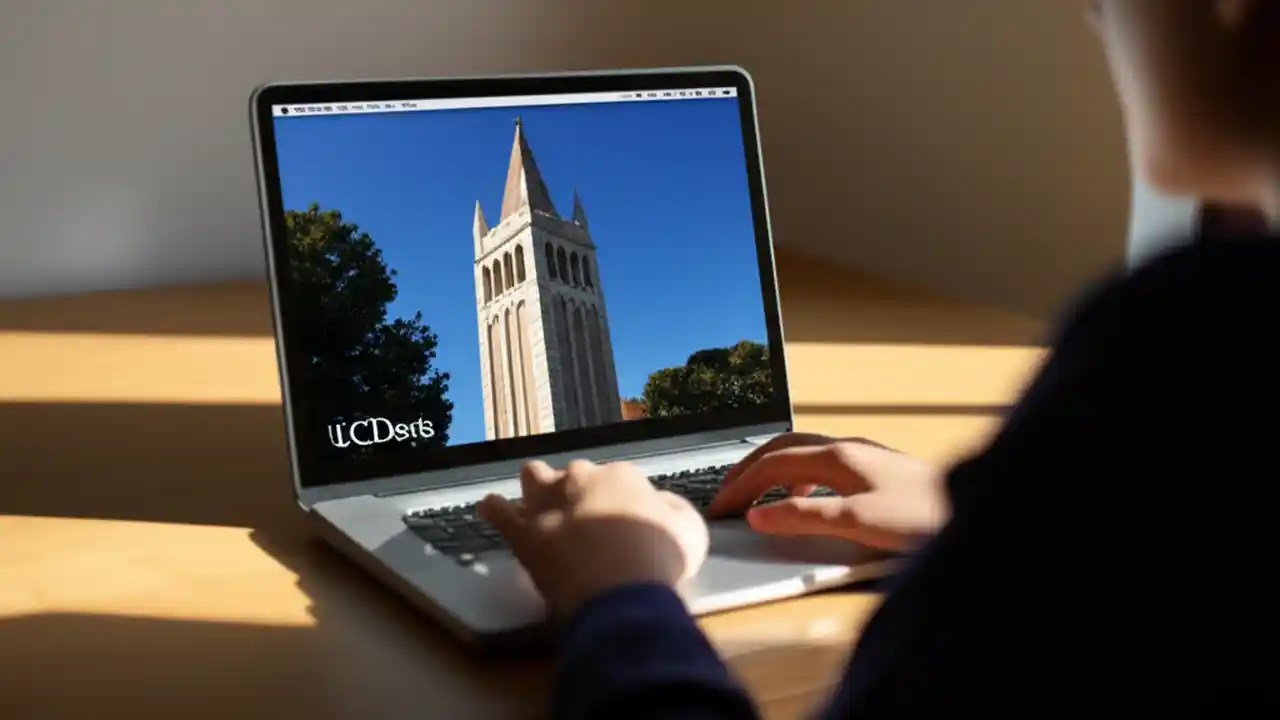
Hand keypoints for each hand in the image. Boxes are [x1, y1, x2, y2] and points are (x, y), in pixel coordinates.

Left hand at [478, 459, 708, 618]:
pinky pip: (499, 513)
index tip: (628, 521)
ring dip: (537, 486)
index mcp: (622, 475)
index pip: (620, 477)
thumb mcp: (690, 531)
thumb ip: (673, 511)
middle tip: (589, 518)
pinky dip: (494, 509)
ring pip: (534, 477)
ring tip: (539, 499)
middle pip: (576, 474)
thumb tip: (660, 505)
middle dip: (580, 490)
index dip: (623, 499)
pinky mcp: (523, 534)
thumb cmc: (661, 559)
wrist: (620, 589)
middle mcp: (581, 479)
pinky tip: (488, 507)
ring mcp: (548, 503)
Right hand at [706, 433, 948, 551]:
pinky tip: (805, 501)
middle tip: (725, 495)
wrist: (979, 513)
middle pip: (784, 448)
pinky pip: (823, 466)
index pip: (773, 462)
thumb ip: (805, 518)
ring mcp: (865, 458)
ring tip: (756, 498)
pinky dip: (799, 480)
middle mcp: (849, 448)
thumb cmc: (925, 518)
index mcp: (839, 456)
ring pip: (804, 454)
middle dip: (749, 470)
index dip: (741, 484)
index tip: (719, 509)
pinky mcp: (878, 472)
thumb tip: (758, 515)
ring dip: (773, 472)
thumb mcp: (858, 523)